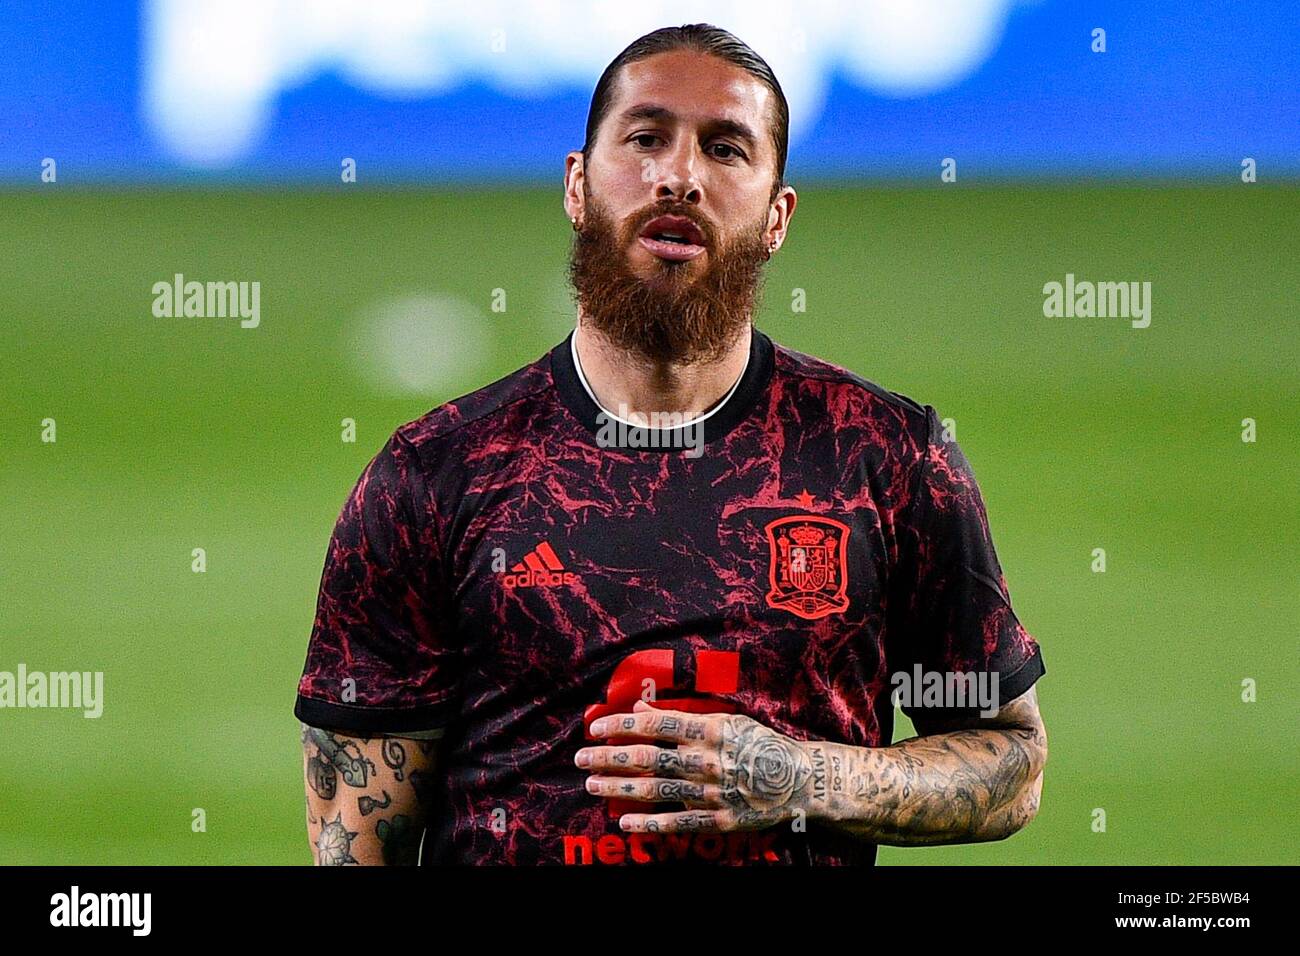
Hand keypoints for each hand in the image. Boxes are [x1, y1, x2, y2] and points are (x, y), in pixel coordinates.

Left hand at [575, 700, 814, 832]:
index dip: (621, 725)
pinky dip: (649, 823)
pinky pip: (678, 822)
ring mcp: (713, 793)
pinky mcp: (720, 820)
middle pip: (648, 758)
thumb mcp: (726, 720)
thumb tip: (640, 709)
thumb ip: (682, 716)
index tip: (595, 727)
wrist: (800, 780)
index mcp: (710, 730)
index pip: (656, 724)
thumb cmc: (759, 743)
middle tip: (580, 758)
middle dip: (609, 757)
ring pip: (656, 789)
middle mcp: (708, 760)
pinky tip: (623, 820)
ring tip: (591, 784)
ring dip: (619, 787)